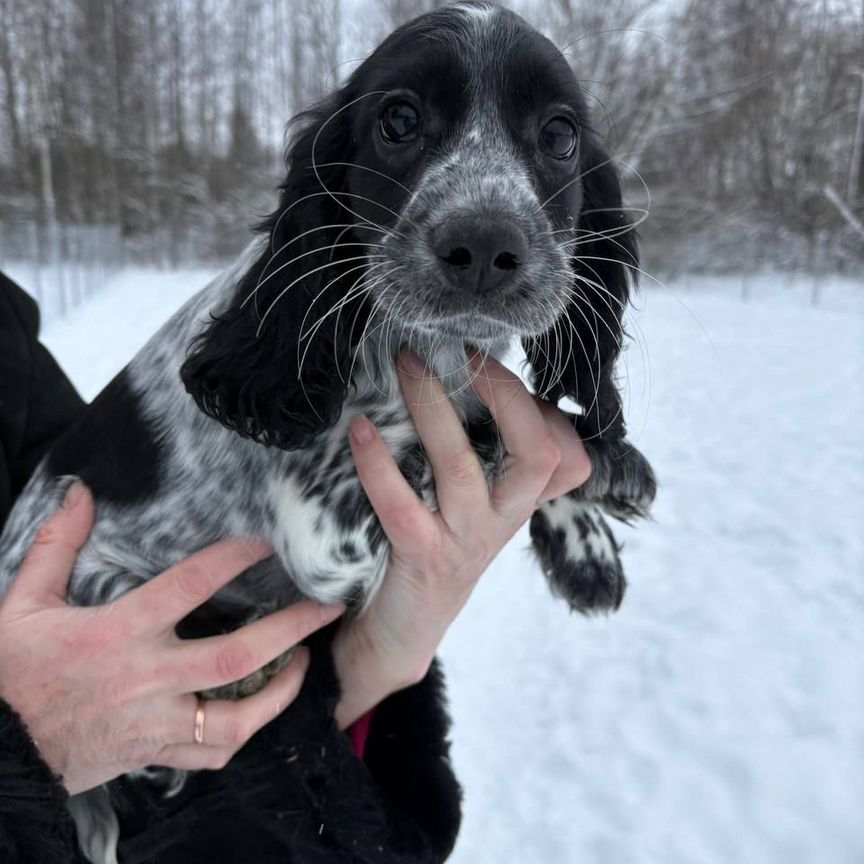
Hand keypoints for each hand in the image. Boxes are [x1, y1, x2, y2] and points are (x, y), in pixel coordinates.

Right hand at [0, 482, 344, 793]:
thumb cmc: (12, 675)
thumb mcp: (23, 604)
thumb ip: (57, 545)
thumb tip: (81, 492)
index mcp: (117, 633)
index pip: (189, 587)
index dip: (233, 559)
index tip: (266, 540)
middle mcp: (145, 678)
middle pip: (235, 656)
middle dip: (290, 629)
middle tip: (328, 607)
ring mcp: (155, 722)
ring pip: (234, 717)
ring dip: (281, 692)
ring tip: (306, 661)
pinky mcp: (154, 754)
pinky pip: (210, 754)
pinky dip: (243, 735)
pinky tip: (261, 711)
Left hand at [332, 351, 590, 726]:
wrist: (407, 627)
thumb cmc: (441, 545)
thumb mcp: (482, 502)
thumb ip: (493, 455)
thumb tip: (472, 378)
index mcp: (523, 502)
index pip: (569, 457)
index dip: (545, 410)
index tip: (496, 371)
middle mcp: (505, 520)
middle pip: (538, 455)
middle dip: (506, 394)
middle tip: (468, 352)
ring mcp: (466, 542)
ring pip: (462, 468)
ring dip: (433, 409)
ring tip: (408, 365)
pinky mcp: (422, 558)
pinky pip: (401, 505)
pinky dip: (378, 463)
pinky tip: (360, 430)